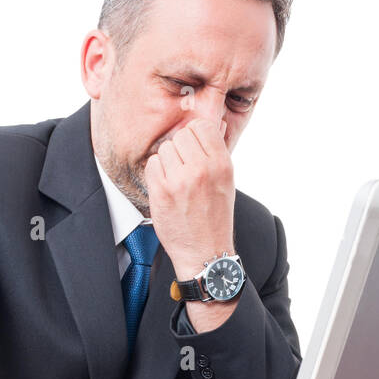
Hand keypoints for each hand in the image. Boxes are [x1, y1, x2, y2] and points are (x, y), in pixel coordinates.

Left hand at [145, 116, 235, 282]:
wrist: (205, 252)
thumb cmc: (215, 217)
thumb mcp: (226, 181)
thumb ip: (214, 153)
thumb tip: (203, 126)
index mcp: (222, 164)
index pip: (201, 126)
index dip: (195, 135)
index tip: (193, 149)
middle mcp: (202, 169)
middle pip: (181, 135)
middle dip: (181, 150)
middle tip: (185, 170)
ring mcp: (180, 180)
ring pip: (165, 148)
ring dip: (167, 162)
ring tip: (176, 181)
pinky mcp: (162, 192)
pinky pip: (152, 164)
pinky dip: (156, 173)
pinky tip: (166, 188)